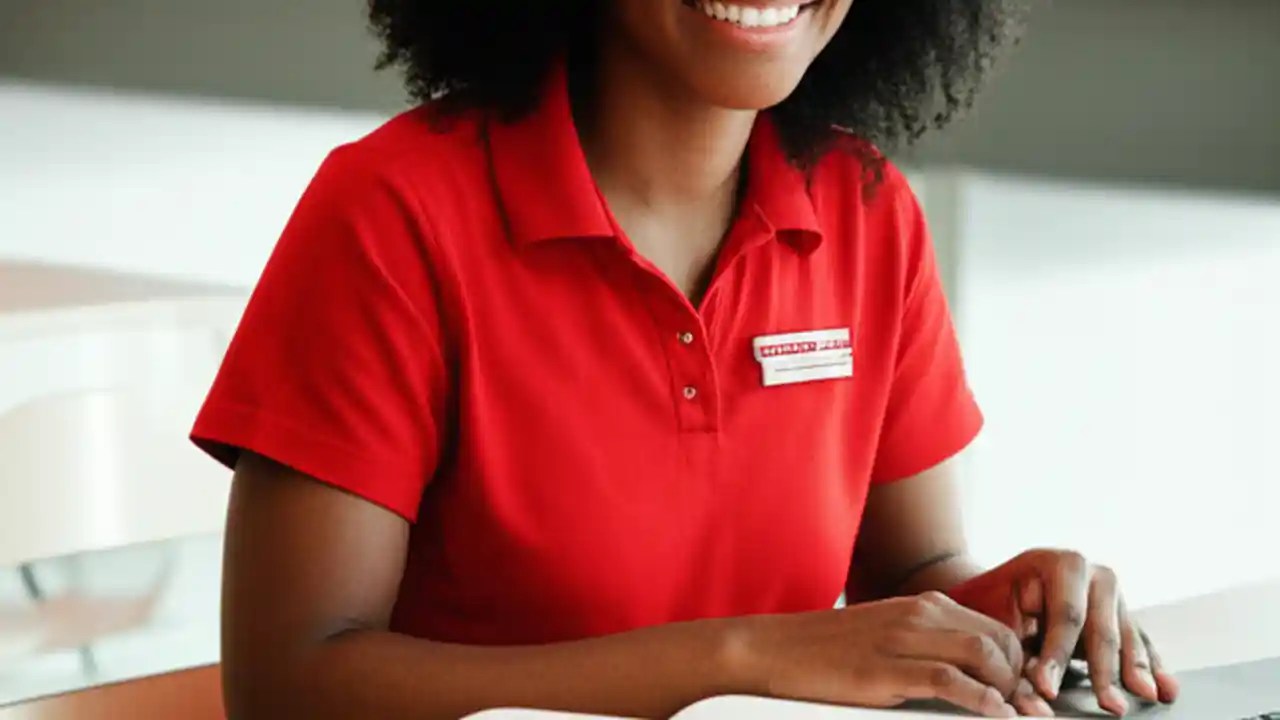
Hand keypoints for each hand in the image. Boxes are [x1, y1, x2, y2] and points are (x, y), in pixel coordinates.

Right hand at [736, 591, 1042, 717]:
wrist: (775, 649)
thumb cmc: (829, 650)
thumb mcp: (887, 635)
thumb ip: (928, 645)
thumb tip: (969, 674)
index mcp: (924, 605)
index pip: (997, 629)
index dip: (1021, 664)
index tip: (1027, 694)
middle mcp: (920, 614)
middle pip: (1000, 640)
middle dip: (1023, 678)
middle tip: (1026, 710)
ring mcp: (903, 639)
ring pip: (984, 655)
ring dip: (1009, 690)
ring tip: (1013, 715)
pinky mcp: (886, 668)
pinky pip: (950, 681)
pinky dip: (982, 701)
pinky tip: (993, 716)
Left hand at [947, 549, 1180, 715]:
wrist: (996, 586)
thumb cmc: (991, 601)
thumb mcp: (993, 616)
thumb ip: (1013, 648)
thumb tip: (1033, 690)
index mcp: (1058, 563)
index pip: (1065, 615)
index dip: (1057, 655)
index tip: (1047, 688)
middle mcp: (1093, 573)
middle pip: (1103, 628)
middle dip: (1104, 671)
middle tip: (1107, 704)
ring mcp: (1112, 593)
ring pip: (1127, 636)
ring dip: (1135, 670)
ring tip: (1143, 697)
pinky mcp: (1121, 614)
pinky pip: (1139, 642)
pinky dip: (1151, 666)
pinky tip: (1165, 688)